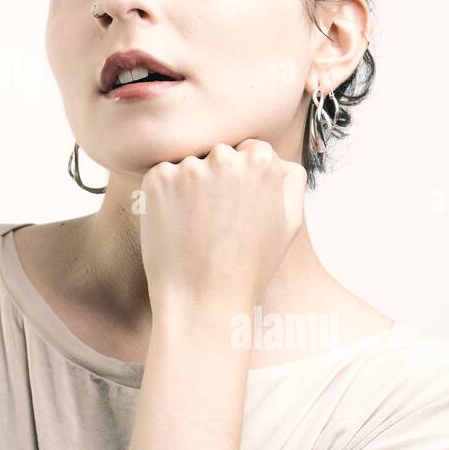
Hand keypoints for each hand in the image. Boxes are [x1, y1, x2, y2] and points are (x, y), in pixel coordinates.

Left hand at [137, 139, 307, 315]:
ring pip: (188, 167)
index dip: (241, 180)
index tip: (236, 208)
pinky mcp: (158, 179)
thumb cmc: (249, 267)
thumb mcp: (288, 224)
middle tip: (214, 222)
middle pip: (217, 154)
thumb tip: (280, 159)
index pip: (249, 150)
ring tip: (195, 229)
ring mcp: (189, 167)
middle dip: (214, 180)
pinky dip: (164, 196)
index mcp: (263, 162)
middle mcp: (226, 158)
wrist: (203, 299)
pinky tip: (175, 226)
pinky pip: (161, 177)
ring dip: (188, 188)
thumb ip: (290, 182)